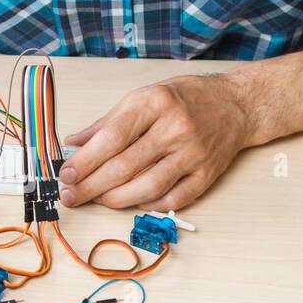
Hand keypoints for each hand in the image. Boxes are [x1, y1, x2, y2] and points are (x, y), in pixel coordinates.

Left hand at [57, 74, 251, 210]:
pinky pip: (173, 199)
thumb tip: (73, 144)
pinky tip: (132, 202)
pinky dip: (148, 205)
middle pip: (125, 166)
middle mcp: (175, 128)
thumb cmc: (185, 99)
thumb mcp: (143, 97)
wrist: (236, 104)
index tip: (66, 175)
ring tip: (98, 200)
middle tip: (72, 196)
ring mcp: (193, 153)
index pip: (112, 137)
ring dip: (116, 199)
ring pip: (148, 187)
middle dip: (92, 186)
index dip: (85, 161)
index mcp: (155, 103)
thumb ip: (107, 122)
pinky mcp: (207, 174)